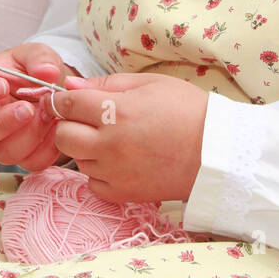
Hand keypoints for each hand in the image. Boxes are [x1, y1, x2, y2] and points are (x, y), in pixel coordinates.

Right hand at [0, 43, 71, 171]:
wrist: (54, 90)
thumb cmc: (34, 70)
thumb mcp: (37, 55)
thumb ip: (40, 58)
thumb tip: (46, 73)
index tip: (2, 86)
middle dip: (2, 123)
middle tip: (28, 109)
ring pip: (1, 152)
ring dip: (28, 136)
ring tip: (48, 116)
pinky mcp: (22, 156)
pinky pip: (29, 162)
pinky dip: (47, 148)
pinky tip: (57, 129)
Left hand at [52, 73, 207, 202]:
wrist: (216, 152)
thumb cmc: (187, 111)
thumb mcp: (150, 83)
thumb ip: (107, 83)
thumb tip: (70, 87)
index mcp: (116, 111)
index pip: (67, 104)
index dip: (62, 99)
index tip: (66, 100)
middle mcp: (110, 144)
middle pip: (63, 135)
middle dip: (69, 125)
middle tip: (88, 120)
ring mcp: (115, 172)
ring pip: (77, 159)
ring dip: (86, 148)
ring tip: (113, 140)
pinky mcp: (122, 194)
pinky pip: (92, 183)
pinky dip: (99, 172)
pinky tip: (118, 161)